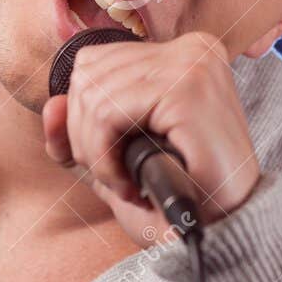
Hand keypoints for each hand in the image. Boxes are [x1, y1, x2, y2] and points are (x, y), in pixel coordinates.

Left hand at [42, 30, 261, 247]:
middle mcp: (191, 48)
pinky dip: (104, 157)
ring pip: (93, 95)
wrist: (231, 232)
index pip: (94, 63)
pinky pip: (108, 113)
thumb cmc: (181, 197)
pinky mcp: (188, 88)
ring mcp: (192, 63)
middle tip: (115, 178)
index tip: (106, 161)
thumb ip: (80, 131)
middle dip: (84, 137)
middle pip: (87, 75)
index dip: (81, 118)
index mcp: (180, 54)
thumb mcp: (117, 160)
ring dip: (95, 153)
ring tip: (125, 184)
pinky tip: (129, 184)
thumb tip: (51, 104)